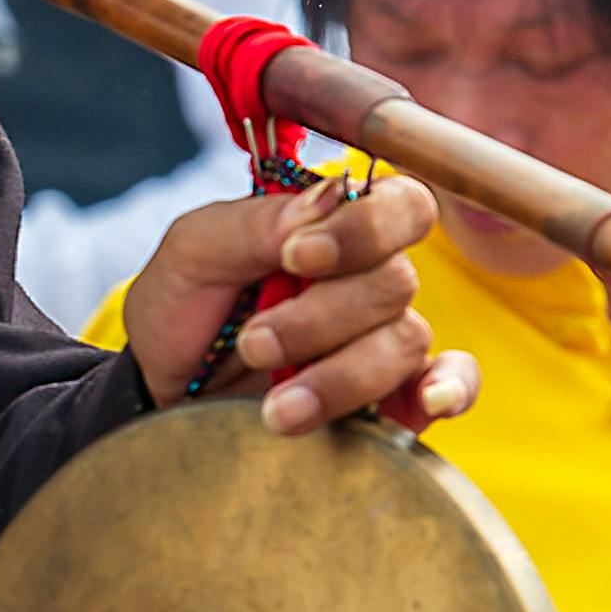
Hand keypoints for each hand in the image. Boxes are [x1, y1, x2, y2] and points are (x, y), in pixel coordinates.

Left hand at [116, 177, 479, 434]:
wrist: (159, 396)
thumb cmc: (180, 314)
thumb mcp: (192, 255)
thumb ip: (251, 225)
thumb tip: (324, 205)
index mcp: (330, 231)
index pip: (396, 204)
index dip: (362, 229)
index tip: (296, 258)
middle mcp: (367, 280)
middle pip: (395, 281)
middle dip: (320, 318)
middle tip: (253, 344)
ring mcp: (381, 340)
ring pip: (404, 341)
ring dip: (340, 375)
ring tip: (275, 407)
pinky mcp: (391, 398)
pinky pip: (450, 384)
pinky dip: (450, 388)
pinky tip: (429, 401)